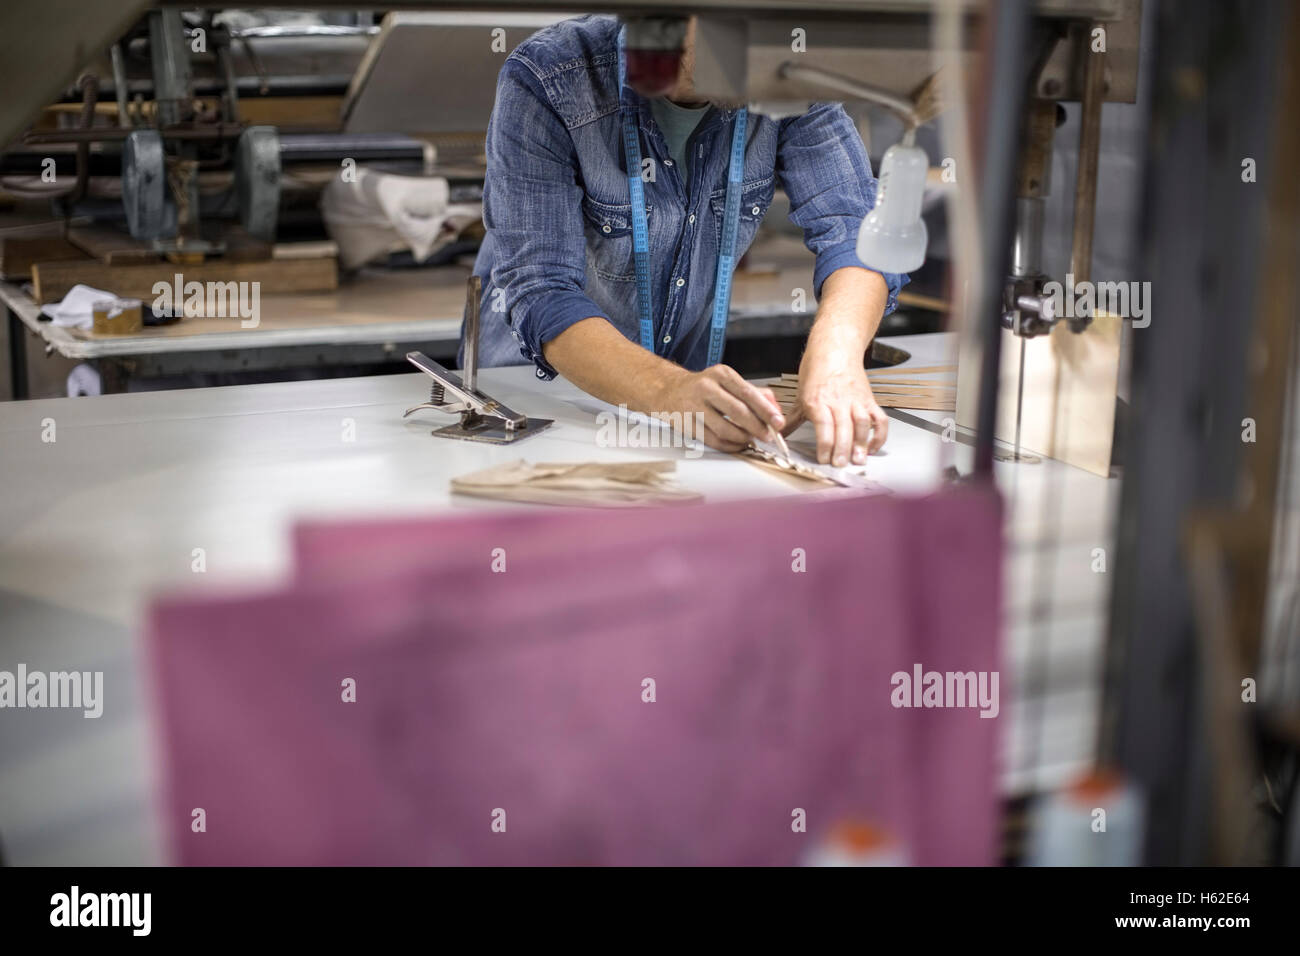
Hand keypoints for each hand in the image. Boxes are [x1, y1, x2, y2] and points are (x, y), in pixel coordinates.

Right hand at [655, 364, 785, 452]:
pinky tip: (738, 444)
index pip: (748, 393)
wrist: (669, 390)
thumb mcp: (727, 381)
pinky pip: (713, 440)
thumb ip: (754, 392)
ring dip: (743, 438)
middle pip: (738, 412)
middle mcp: (706, 388)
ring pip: (725, 429)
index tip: (778, 422)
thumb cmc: (703, 387)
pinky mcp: (687, 424)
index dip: (766, 410)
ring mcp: (694, 407)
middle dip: (758, 427)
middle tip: (769, 436)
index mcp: (721, 374)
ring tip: (752, 440)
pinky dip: (730, 446)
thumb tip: (775, 408)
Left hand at [787, 345, 888, 466]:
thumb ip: (790, 419)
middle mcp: (838, 401)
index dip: (825, 443)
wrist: (835, 348)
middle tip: (840, 464)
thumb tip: (776, 435)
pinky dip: (879, 434)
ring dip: (862, 443)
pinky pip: (879, 419)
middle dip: (843, 449)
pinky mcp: (869, 400)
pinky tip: (872, 447)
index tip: (823, 458)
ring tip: (859, 459)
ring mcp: (855, 401)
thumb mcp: (800, 395)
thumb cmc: (817, 370)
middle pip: (844, 428)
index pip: (824, 425)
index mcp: (818, 401)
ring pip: (862, 423)